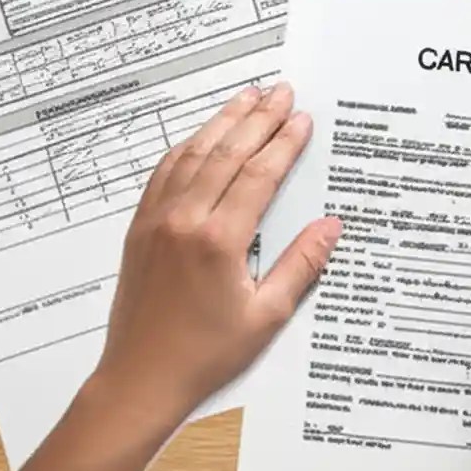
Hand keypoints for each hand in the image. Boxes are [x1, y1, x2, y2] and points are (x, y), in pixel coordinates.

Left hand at [93, 83, 341, 424]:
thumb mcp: (267, 316)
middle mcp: (184, 221)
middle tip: (281, 92)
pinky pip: (164, 174)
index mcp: (219, 241)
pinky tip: (201, 137)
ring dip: (222, 123)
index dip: (284, 143)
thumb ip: (301, 265)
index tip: (302, 120)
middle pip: (227, 154)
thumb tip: (331, 226)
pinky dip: (187, 148)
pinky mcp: (140, 230)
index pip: (258, 175)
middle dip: (258, 119)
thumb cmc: (204, 355)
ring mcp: (157, 221)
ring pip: (193, 155)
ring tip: (247, 98)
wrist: (141, 379)